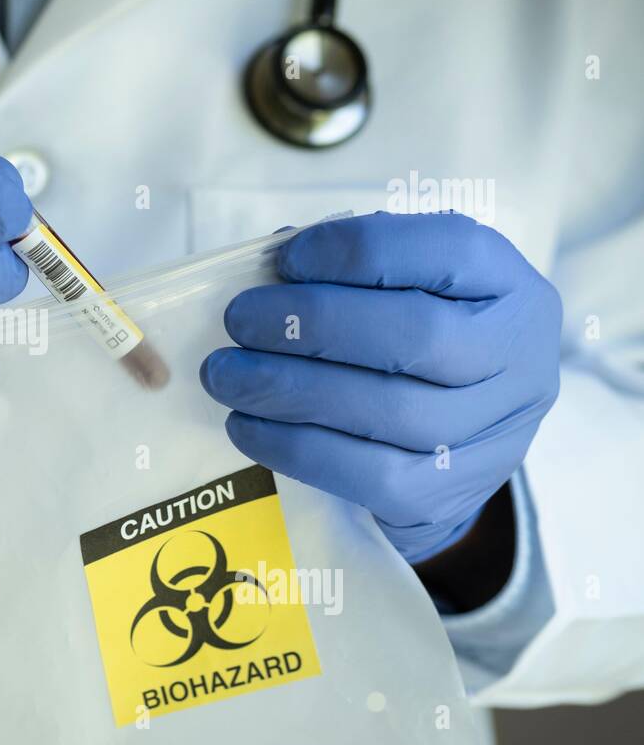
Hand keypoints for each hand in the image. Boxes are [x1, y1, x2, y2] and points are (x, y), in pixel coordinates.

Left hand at [200, 212, 560, 562]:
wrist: (455, 443)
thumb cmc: (411, 342)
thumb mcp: (403, 287)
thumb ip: (348, 269)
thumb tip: (271, 265)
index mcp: (507, 282)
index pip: (445, 250)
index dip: (355, 251)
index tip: (285, 260)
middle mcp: (518, 355)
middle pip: (417, 335)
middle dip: (313, 324)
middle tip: (240, 320)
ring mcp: (494, 432)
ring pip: (390, 410)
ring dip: (291, 390)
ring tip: (225, 375)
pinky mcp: (448, 494)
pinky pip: (367, 474)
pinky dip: (295, 447)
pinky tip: (247, 425)